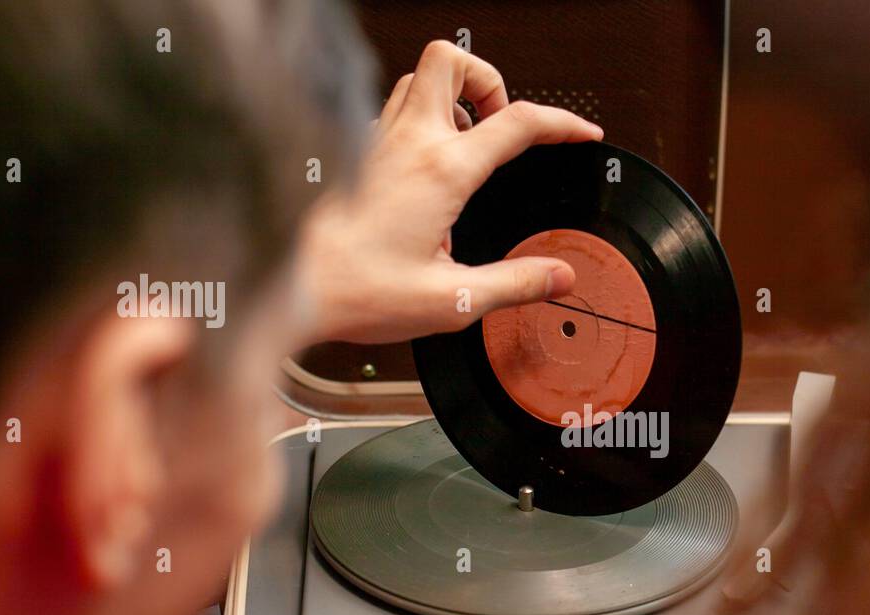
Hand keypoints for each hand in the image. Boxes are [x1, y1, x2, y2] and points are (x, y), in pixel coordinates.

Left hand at [298, 40, 603, 344]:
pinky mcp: (351, 155)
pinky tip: (425, 171)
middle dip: (489, 81)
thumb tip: (558, 277)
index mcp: (442, 171)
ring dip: (451, 98)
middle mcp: (407, 143)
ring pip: (416, 79)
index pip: (518, 122)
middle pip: (452, 60)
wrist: (289, 288)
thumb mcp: (454, 300)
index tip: (580, 133)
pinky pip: (390, 112)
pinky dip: (419, 123)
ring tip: (468, 142)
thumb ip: (515, 284)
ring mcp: (374, 142)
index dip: (561, 123)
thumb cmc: (356, 291)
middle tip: (501, 123)